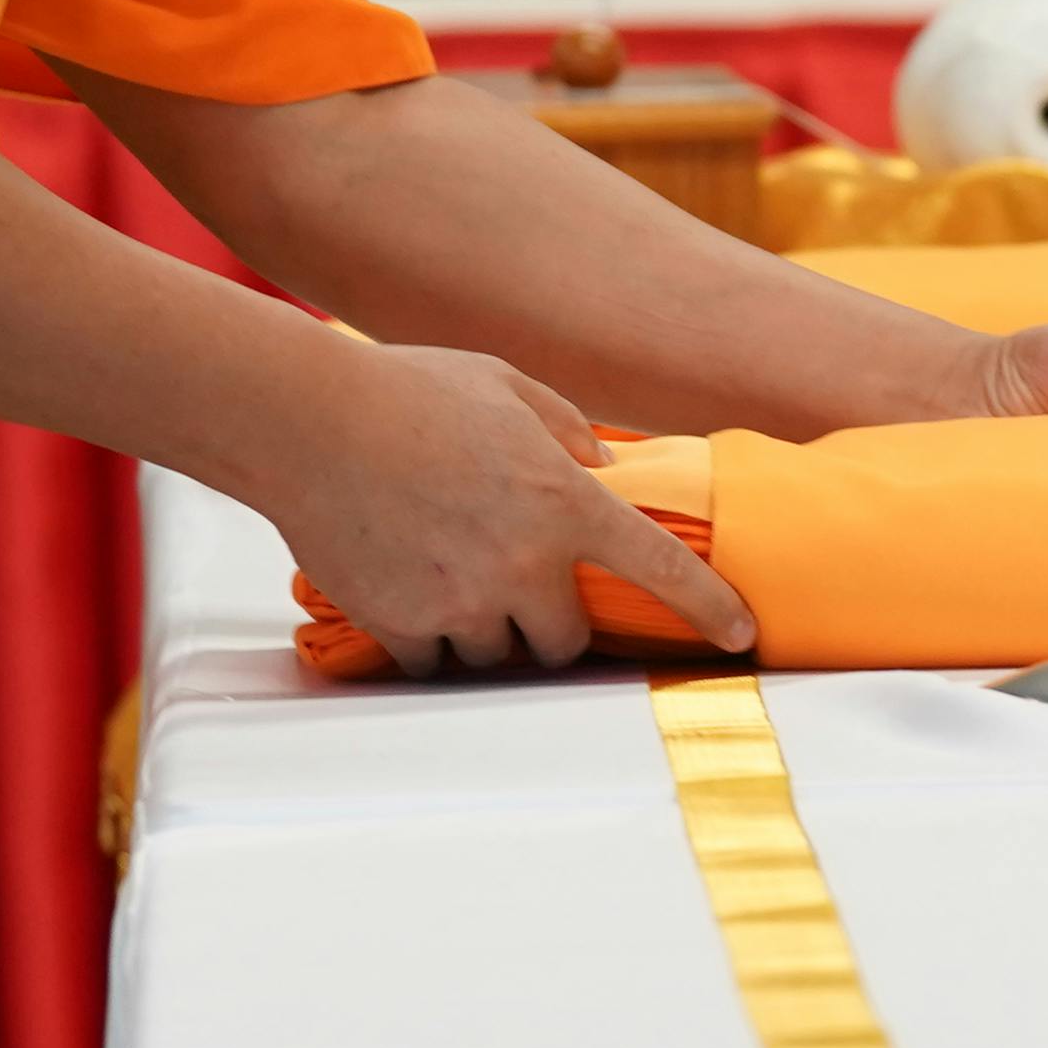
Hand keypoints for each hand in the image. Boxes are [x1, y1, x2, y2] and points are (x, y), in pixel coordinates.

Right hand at [279, 343, 753, 674]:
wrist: (307, 421)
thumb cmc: (407, 390)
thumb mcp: (505, 386)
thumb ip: (567, 429)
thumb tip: (603, 467)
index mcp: (564, 501)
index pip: (661, 568)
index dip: (709, 607)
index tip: (740, 635)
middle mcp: (523, 563)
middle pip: (564, 639)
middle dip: (547, 621)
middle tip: (516, 584)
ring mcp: (461, 602)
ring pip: (494, 653)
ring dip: (484, 629)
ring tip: (444, 570)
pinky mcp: (402, 624)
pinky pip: (432, 661)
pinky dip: (427, 639)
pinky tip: (404, 587)